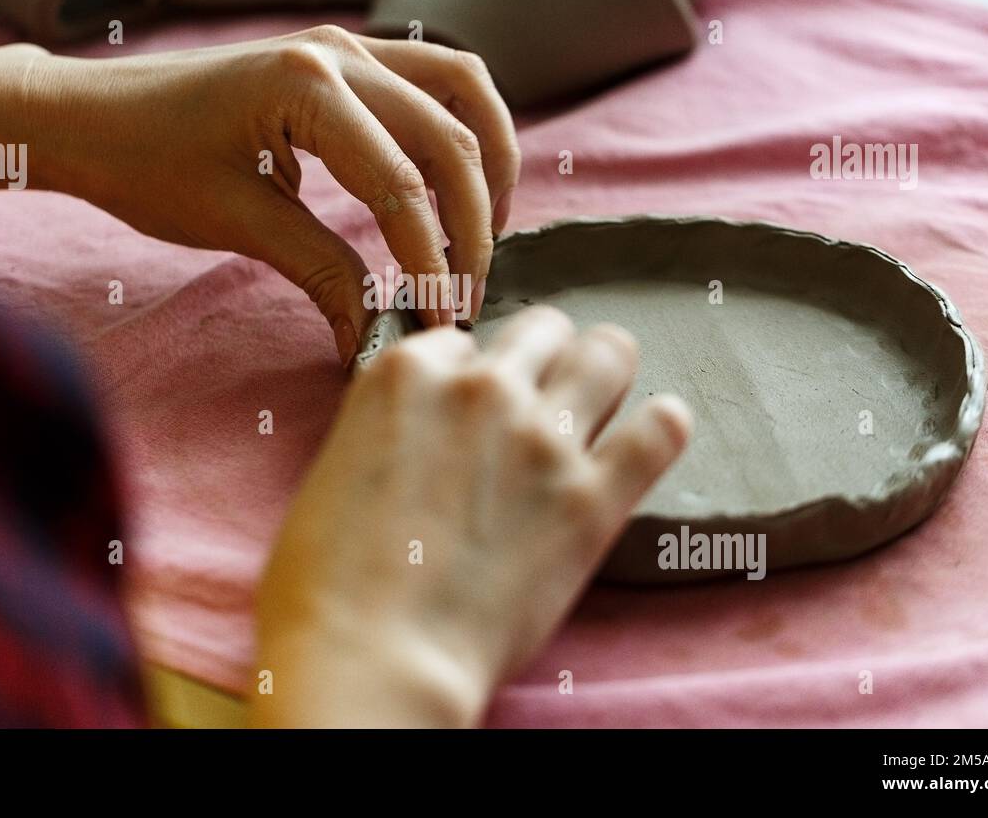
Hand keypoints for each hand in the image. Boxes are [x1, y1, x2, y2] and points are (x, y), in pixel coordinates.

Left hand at [41, 26, 520, 361]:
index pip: (398, 185)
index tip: (438, 322)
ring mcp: (344, 45)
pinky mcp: (341, 57)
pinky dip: (457, 132)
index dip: (428, 262)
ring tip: (483, 235)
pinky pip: (431, 80)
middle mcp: (337, 50)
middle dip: (471, 225)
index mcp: (304, 84)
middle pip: (449, 137)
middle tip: (465, 296)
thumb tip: (376, 335)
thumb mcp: (237, 223)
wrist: (88, 117)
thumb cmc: (144, 164)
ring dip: (485, 163)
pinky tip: (451, 188)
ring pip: (461, 90)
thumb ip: (321, 273)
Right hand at [250, 307, 690, 726]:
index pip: (463, 341)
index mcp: (408, 372)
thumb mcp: (334, 469)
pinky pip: (661, 430)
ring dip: (603, 375)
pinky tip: (650, 436)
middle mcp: (481, 388)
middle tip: (537, 402)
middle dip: (541, 358)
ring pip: (608, 354)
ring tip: (598, 406)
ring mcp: (544, 438)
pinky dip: (660, 428)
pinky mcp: (592, 498)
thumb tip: (419, 435)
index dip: (467, 377)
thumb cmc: (327, 584)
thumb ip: (388, 428)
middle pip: (542, 329)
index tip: (468, 414)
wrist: (373, 657)